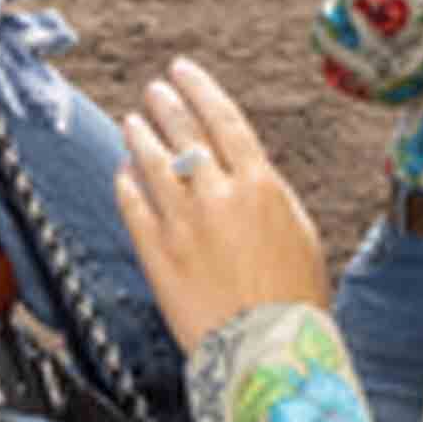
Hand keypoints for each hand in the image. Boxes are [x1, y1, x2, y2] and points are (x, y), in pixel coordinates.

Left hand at [109, 56, 329, 346]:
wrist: (270, 350)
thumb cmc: (294, 298)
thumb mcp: (299, 231)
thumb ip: (268, 195)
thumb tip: (246, 171)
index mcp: (260, 185)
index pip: (222, 119)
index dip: (199, 90)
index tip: (183, 71)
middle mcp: (218, 196)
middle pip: (183, 133)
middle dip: (165, 105)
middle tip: (153, 91)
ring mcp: (184, 224)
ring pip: (152, 164)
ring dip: (140, 136)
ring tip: (133, 121)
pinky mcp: (157, 254)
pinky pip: (134, 207)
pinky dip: (126, 183)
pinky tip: (123, 171)